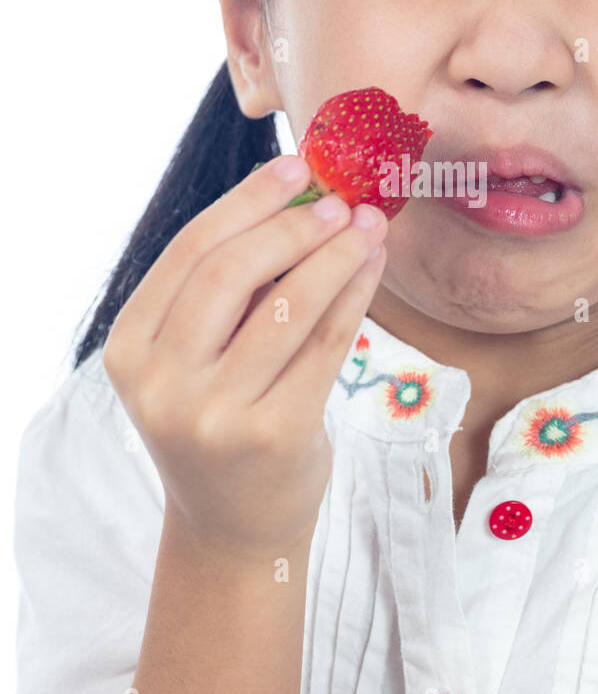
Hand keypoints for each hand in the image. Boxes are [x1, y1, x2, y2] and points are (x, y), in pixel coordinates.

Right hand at [102, 154, 387, 556]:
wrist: (234, 526)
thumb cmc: (220, 422)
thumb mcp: (194, 361)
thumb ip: (225, 291)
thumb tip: (294, 193)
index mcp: (130, 351)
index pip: (189, 252)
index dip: (247, 202)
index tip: (294, 167)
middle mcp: (162, 384)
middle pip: (231, 272)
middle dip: (293, 225)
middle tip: (339, 200)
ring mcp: (215, 415)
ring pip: (285, 306)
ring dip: (335, 254)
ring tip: (368, 224)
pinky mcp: (275, 435)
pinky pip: (325, 345)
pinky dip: (354, 295)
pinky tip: (372, 266)